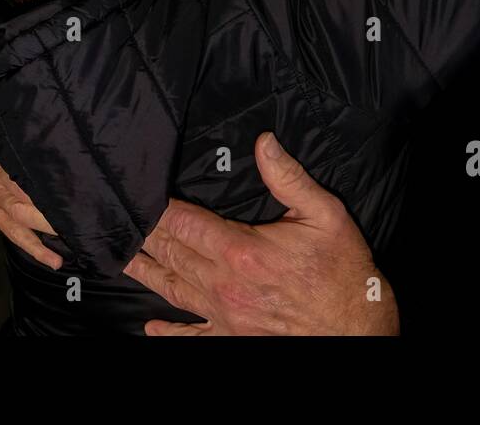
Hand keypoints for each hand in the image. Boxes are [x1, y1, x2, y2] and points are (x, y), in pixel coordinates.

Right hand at [0, 105, 61, 268]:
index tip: (67, 220)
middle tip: (67, 248)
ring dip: (34, 246)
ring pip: (12, 231)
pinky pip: (7, 226)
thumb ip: (19, 149)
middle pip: (18, 224)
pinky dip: (24, 238)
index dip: (43, 217)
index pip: (21, 205)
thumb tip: (50, 162)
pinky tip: (40, 245)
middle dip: (42, 238)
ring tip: (55, 262)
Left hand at [123, 133, 399, 335]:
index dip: (159, 209)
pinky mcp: (234, 337)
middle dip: (146, 235)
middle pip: (172, 253)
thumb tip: (264, 143)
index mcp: (241, 251)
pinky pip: (193, 336)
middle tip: (121, 219)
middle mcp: (225, 285)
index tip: (139, 194)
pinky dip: (169, 332)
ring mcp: (226, 315)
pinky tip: (151, 327)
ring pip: (173, 289)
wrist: (358, 329)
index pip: (184, 224)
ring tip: (121, 258)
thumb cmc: (343, 272)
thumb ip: (290, 178)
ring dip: (146, 272)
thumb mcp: (326, 215)